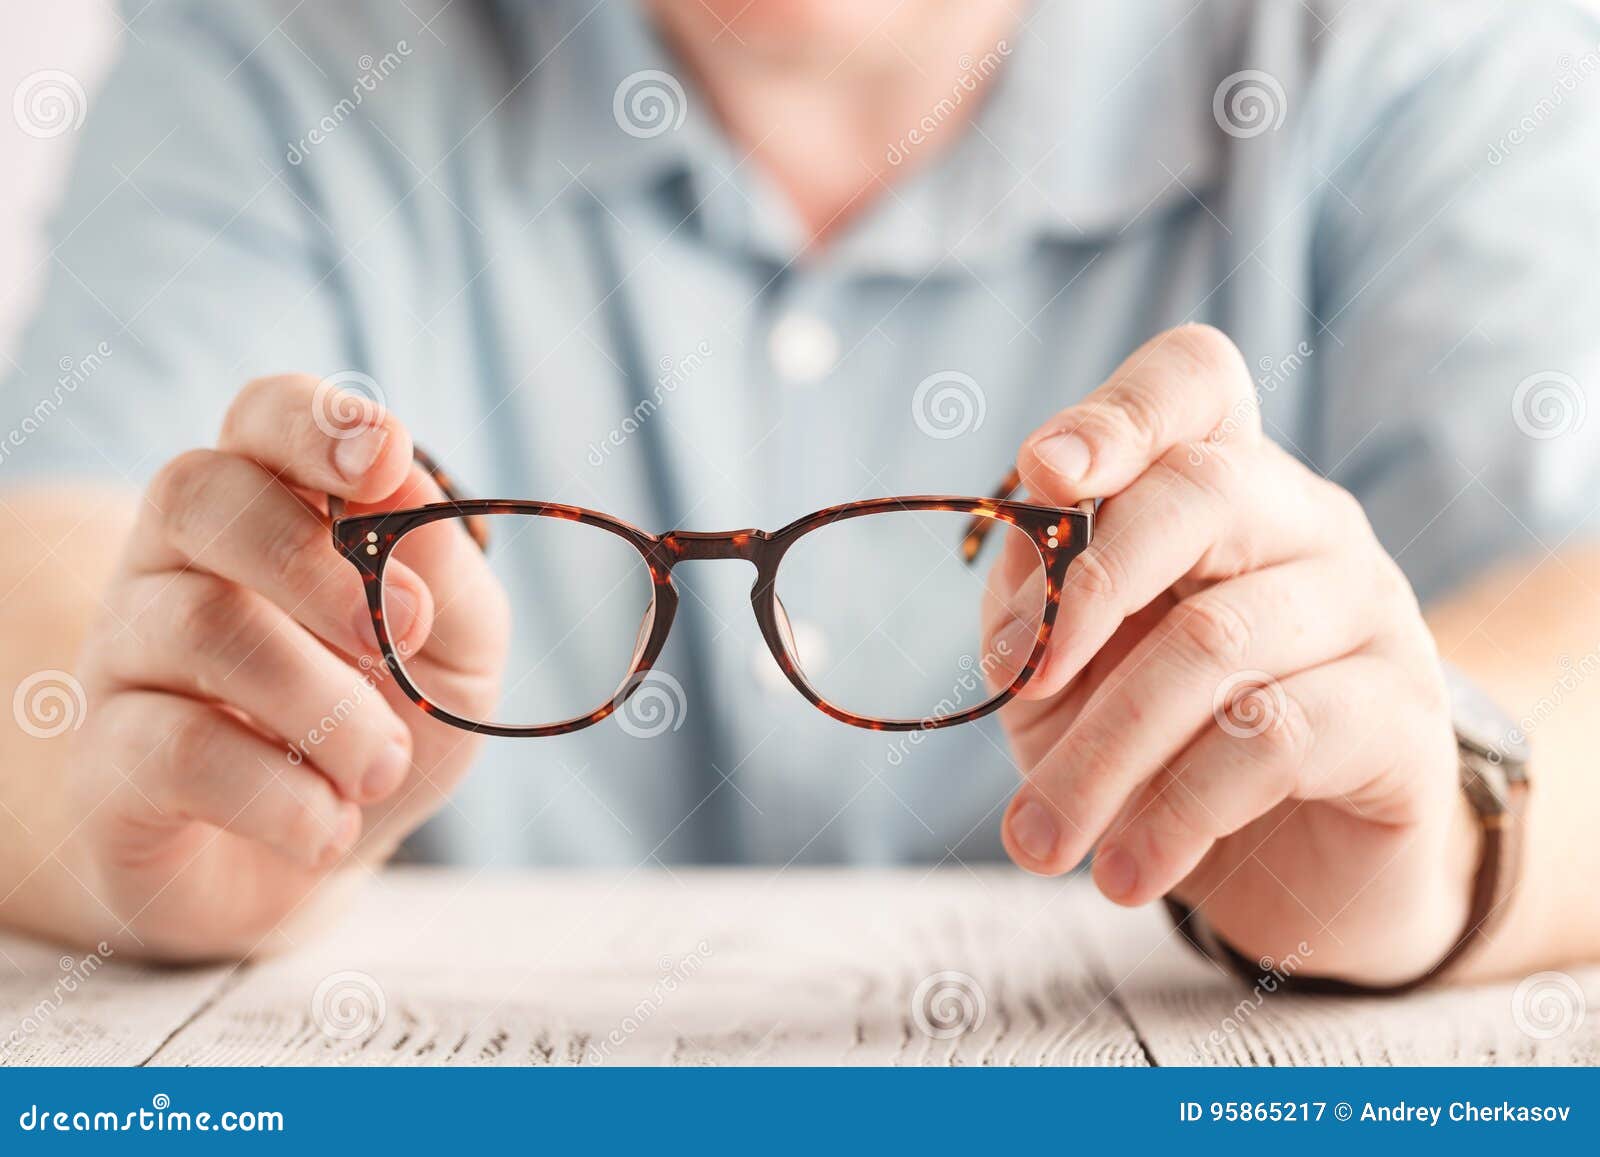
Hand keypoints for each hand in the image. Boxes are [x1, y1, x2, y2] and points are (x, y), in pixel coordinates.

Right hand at [68, 375, 508, 959]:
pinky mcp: (107, 763)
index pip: (260, 418)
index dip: (314, 423)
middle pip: (197, 495)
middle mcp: (176, 564)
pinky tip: (330, 823)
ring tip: (383, 765)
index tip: (383, 456)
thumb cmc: (389, 722)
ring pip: (196, 626)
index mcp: (270, 510)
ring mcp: (128, 658)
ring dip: (322, 702)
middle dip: (311, 559)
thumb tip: (405, 491)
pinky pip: (173, 749)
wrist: (324, 853)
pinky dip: (279, 793)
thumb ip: (447, 576)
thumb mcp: (457, 652)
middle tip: (404, 629)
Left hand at [990, 325, 1477, 984]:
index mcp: (1219, 484)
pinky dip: (1176, 811)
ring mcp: (1367, 610)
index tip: (1042, 473)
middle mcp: (1305, 523)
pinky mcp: (1402, 717)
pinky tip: (1128, 872)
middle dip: (1085, 598)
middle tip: (1017, 695)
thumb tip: (1026, 560)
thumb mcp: (1067, 670)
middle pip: (1202, 493)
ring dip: (1102, 756)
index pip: (1193, 382)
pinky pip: (1274, 737)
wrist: (1294, 874)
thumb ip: (1039, 597)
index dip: (1117, 411)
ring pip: (1215, 643)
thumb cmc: (1160, 745)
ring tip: (1037, 842)